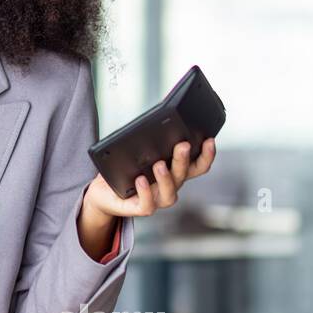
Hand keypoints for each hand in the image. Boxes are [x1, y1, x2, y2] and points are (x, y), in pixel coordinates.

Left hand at [76, 139, 215, 258]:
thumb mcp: (136, 148)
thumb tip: (162, 103)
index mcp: (174, 172)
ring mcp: (157, 199)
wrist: (103, 192)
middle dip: (184, 159)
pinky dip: (145, 192)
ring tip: (159, 164)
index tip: (209, 139)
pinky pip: (147, 204)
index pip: (198, 165)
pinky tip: (140, 180)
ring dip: (166, 178)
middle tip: (182, 145)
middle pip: (184, 175)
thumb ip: (151, 133)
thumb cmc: (123, 168)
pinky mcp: (141, 208)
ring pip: (170, 193)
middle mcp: (170, 186)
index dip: (207, 155)